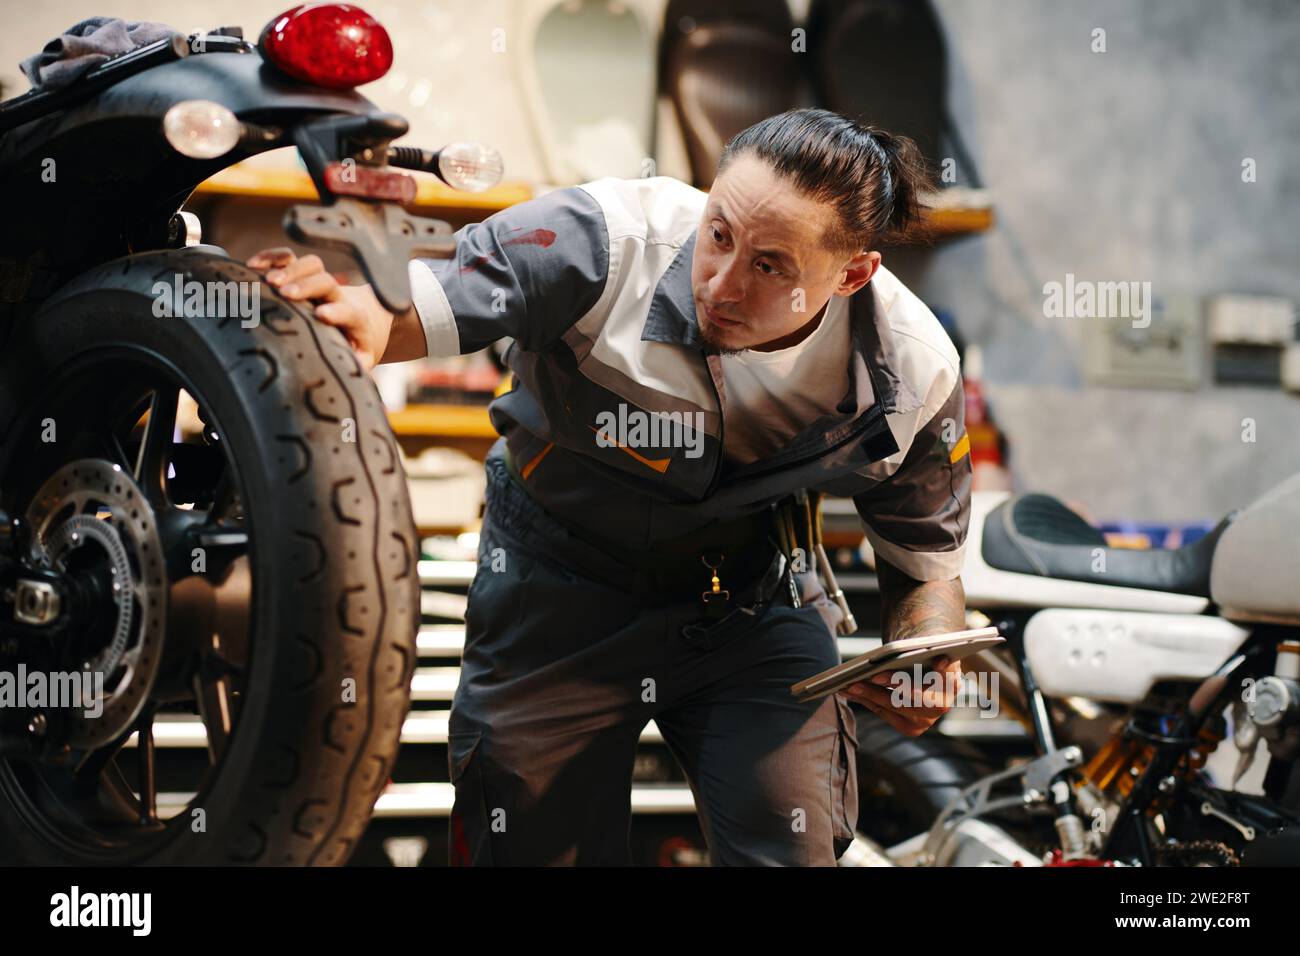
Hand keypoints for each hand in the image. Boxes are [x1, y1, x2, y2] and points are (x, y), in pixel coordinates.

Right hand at [246, 247, 394, 370]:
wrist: (357, 320)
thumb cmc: (354, 344)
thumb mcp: (360, 358)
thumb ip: (356, 364)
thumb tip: (348, 374)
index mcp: (354, 319)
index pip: (350, 311)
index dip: (337, 311)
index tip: (321, 314)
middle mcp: (338, 296)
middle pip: (327, 282)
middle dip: (306, 285)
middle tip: (285, 293)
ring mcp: (319, 282)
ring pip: (311, 265)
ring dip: (289, 269)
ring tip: (269, 280)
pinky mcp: (302, 274)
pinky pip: (288, 258)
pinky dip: (270, 257)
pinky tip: (251, 265)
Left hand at [839, 655, 961, 736]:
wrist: (931, 665)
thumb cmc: (932, 652)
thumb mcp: (939, 648)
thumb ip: (941, 653)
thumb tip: (941, 662)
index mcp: (948, 690)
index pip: (924, 693)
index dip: (900, 685)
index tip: (877, 676)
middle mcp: (937, 710)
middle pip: (901, 704)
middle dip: (876, 692)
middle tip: (853, 682)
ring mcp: (921, 721)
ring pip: (889, 709)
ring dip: (865, 696)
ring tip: (846, 685)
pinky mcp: (906, 725)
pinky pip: (882, 712)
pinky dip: (864, 700)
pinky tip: (848, 690)